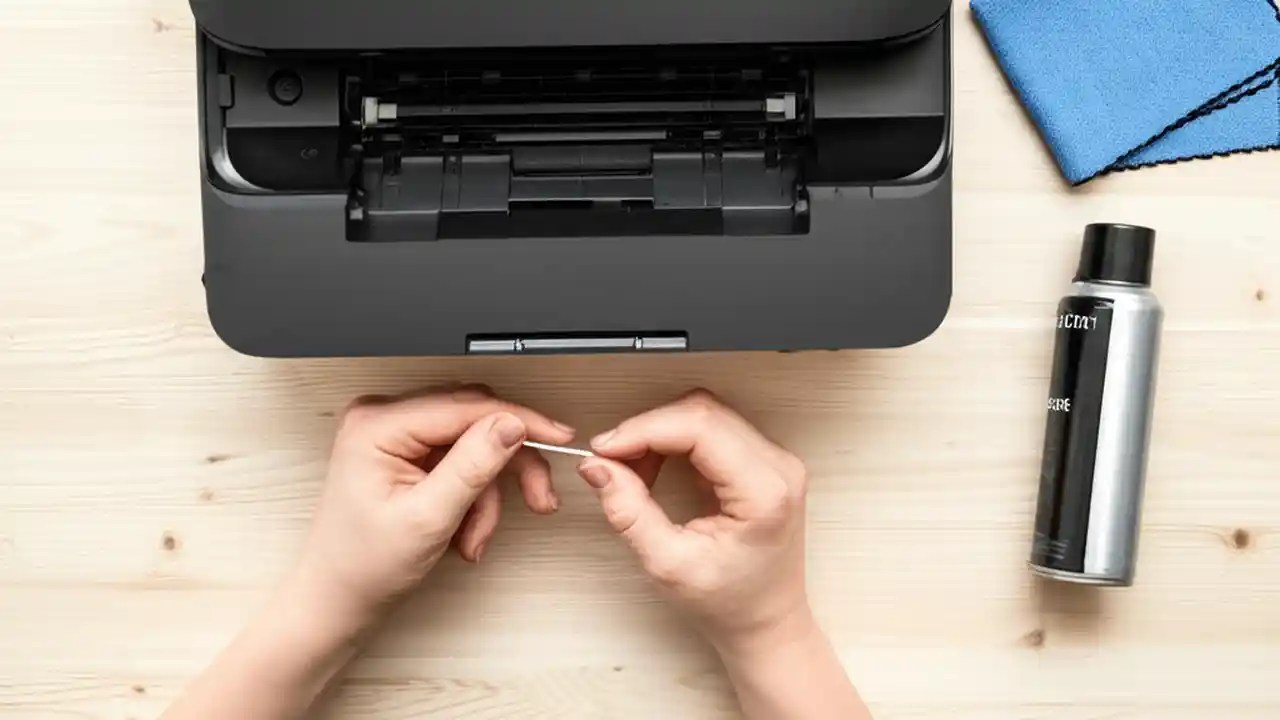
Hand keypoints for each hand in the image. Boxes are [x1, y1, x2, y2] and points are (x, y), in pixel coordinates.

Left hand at [297, 387, 574, 624]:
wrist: (337, 601)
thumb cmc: (362, 566)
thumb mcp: (427, 518)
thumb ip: (472, 466)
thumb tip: (512, 424)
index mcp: (378, 424)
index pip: (466, 406)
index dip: (520, 421)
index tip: (558, 437)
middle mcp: (385, 419)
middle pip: (476, 421)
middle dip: (506, 467)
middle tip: (538, 497)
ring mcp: (397, 435)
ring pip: (475, 445)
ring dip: (488, 495)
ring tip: (475, 537)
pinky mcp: (409, 453)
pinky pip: (463, 462)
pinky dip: (475, 499)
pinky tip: (465, 531)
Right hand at [576, 390, 810, 649]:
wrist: (765, 621)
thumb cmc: (727, 603)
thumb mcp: (668, 565)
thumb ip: (630, 513)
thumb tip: (597, 467)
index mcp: (764, 491)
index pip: (701, 428)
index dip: (645, 429)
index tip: (604, 449)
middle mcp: (778, 466)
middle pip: (702, 412)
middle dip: (647, 429)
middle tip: (610, 460)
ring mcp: (775, 459)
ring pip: (705, 414)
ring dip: (659, 433)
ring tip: (633, 471)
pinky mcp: (763, 460)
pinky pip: (712, 428)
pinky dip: (674, 440)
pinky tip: (654, 469)